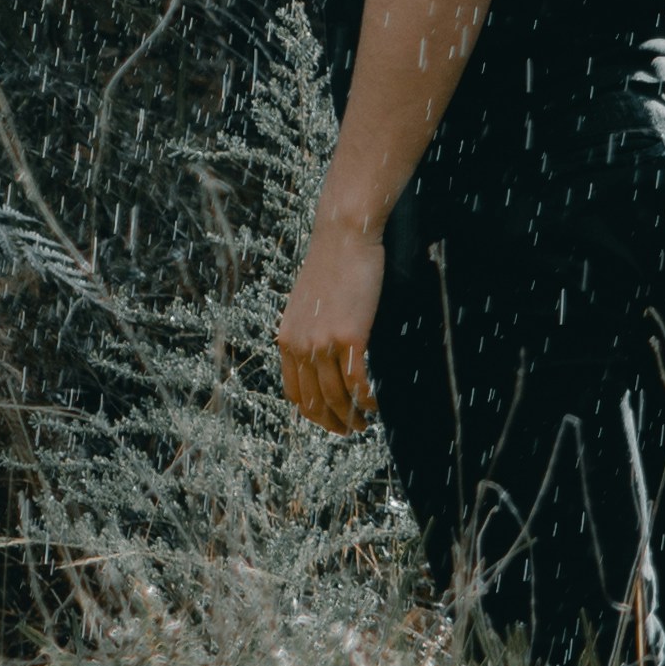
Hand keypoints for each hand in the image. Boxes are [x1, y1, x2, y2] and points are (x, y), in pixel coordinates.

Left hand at [276, 199, 387, 437]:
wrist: (343, 235)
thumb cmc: (331, 264)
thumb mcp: (306, 304)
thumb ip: (307, 332)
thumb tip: (318, 359)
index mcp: (287, 340)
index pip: (294, 393)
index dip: (313, 413)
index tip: (330, 419)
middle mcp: (300, 346)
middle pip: (314, 403)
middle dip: (333, 423)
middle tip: (351, 429)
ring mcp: (323, 343)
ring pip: (337, 399)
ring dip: (353, 418)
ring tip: (366, 421)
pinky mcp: (349, 337)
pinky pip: (358, 383)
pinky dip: (368, 401)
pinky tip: (377, 403)